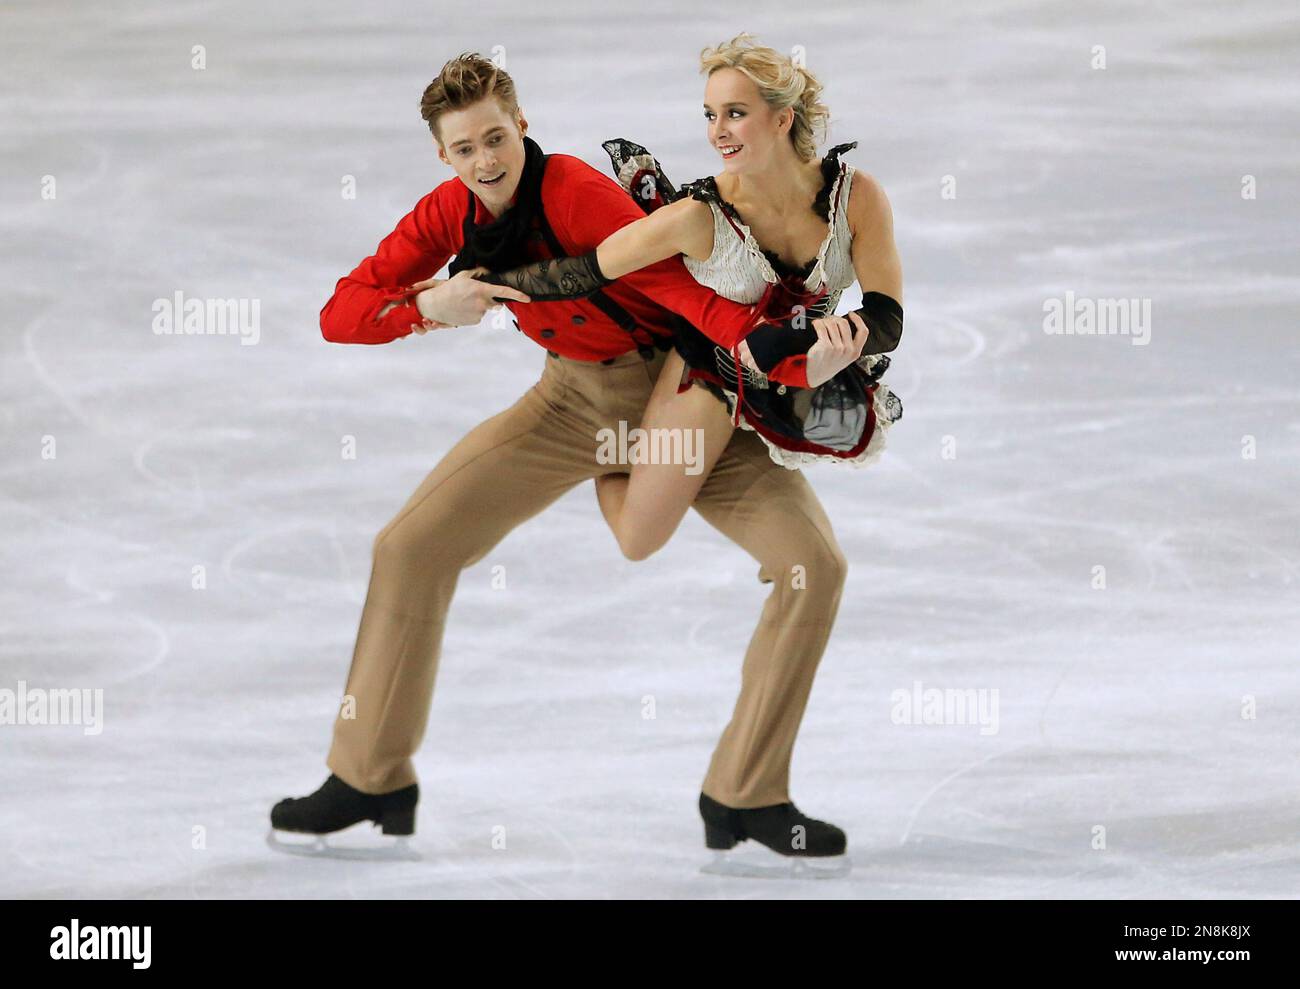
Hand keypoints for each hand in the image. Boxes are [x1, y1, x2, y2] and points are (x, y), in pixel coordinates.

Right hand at [415, 268, 530, 326]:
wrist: (436, 305)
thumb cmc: (448, 289)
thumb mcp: (463, 276)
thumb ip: (479, 273)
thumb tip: (488, 272)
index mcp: (482, 290)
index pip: (504, 292)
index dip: (517, 295)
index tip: (527, 298)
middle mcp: (483, 303)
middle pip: (496, 303)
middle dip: (492, 300)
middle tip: (477, 296)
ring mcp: (479, 314)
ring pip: (487, 309)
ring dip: (480, 305)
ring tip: (465, 302)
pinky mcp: (475, 321)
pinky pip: (479, 316)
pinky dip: (474, 312)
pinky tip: (464, 309)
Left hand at [804, 312, 868, 387]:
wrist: (815, 375)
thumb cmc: (828, 365)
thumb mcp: (846, 357)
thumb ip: (850, 343)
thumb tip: (845, 323)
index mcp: (855, 352)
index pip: (863, 331)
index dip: (858, 320)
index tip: (851, 314)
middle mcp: (847, 350)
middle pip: (844, 323)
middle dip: (835, 318)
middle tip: (829, 320)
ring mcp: (836, 348)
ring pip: (832, 323)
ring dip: (824, 321)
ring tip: (821, 324)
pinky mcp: (825, 346)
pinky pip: (821, 327)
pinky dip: (817, 323)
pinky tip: (816, 325)